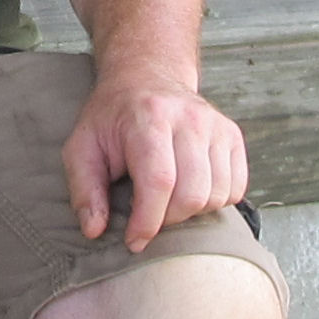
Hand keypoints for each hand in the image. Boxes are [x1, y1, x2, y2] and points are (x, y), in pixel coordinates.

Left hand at [60, 64, 248, 250]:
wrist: (146, 77)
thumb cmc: (111, 118)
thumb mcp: (81, 147)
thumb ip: (84, 189)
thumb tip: (94, 230)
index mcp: (148, 117)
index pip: (159, 182)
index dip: (147, 221)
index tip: (133, 241)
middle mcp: (189, 118)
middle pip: (192, 193)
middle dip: (168, 220)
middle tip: (148, 217)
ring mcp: (216, 125)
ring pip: (218, 194)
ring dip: (191, 213)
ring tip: (167, 201)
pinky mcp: (233, 135)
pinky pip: (236, 188)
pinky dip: (215, 201)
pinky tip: (190, 191)